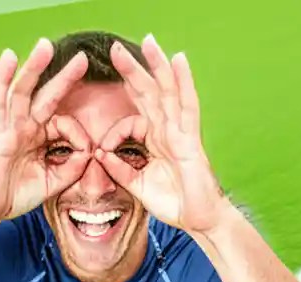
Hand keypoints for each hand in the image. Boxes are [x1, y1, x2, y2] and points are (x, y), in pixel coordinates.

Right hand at [0, 39, 91, 221]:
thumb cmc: (16, 194)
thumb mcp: (54, 181)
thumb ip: (72, 167)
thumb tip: (90, 153)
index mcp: (39, 137)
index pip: (64, 124)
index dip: (79, 135)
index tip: (88, 152)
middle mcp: (25, 126)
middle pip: (47, 94)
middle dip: (65, 77)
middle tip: (83, 58)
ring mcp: (10, 125)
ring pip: (24, 90)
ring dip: (35, 66)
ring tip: (45, 45)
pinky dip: (2, 78)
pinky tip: (9, 57)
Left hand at [96, 35, 226, 233]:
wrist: (199, 221)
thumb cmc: (176, 204)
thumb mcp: (138, 186)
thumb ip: (121, 170)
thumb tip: (101, 155)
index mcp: (156, 140)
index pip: (135, 115)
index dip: (119, 115)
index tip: (105, 131)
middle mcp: (169, 130)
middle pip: (150, 92)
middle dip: (134, 69)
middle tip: (116, 47)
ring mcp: (181, 132)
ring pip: (168, 91)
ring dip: (157, 65)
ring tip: (149, 41)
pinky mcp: (191, 139)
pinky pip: (187, 106)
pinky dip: (183, 82)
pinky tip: (179, 60)